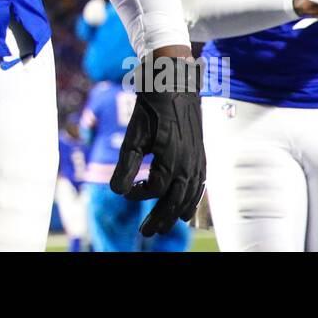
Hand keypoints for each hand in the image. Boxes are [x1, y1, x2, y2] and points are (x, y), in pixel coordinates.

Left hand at [111, 53, 205, 236]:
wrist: (173, 83)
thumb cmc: (150, 107)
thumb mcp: (133, 135)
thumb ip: (125, 165)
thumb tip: (116, 193)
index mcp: (171, 159)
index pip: (154, 189)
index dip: (138, 194)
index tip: (126, 191)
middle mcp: (189, 163)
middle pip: (174, 200)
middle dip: (160, 219)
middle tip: (147, 234)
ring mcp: (198, 160)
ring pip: (189, 196)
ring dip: (176, 213)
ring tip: (165, 226)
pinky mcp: (201, 155)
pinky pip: (200, 186)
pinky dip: (193, 201)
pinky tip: (186, 208)